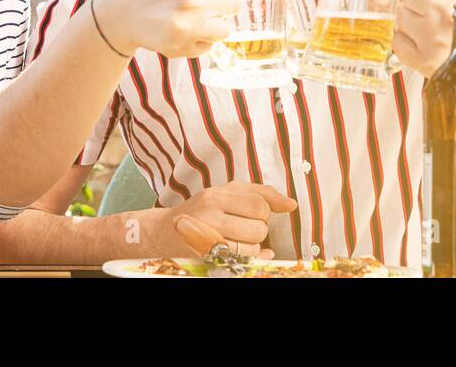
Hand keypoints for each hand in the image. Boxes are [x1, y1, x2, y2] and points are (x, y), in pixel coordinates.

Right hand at [94, 0, 246, 57]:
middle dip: (221, 4)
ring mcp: (187, 24)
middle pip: (235, 6)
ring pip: (225, 29)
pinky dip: (199, 40)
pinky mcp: (180, 45)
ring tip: (192, 17)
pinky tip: (181, 29)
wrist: (121, 11)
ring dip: (213, 24)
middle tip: (199, 2)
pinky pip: (209, 46)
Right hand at [162, 181, 296, 258]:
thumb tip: (291, 205)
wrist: (163, 232)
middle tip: (243, 229)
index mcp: (218, 194)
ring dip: (252, 247)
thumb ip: (261, 194)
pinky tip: (235, 253)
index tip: (253, 214)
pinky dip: (246, 260)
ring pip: (252, 247)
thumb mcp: (227, 194)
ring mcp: (207, 236)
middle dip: (258, 231)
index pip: (260, 204)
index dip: (264, 213)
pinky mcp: (206, 256)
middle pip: (259, 227)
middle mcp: (210, 212)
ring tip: (236, 241)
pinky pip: (241, 261)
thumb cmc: (202, 211)